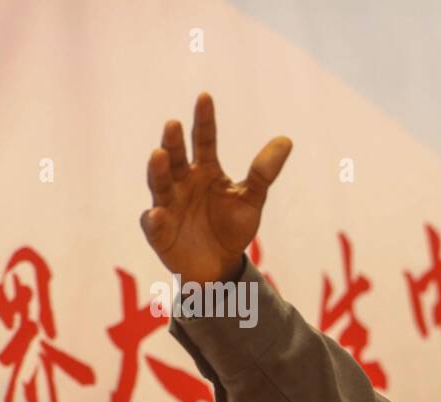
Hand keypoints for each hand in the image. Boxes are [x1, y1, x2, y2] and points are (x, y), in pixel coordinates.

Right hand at [139, 92, 291, 284]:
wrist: (220, 265)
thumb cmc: (232, 227)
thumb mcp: (251, 199)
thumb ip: (264, 172)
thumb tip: (287, 140)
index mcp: (206, 171)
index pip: (204, 140)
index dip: (205, 120)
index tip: (205, 97)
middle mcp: (183, 182)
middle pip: (177, 158)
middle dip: (173, 141)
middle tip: (174, 123)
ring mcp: (168, 204)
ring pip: (160, 184)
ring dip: (158, 170)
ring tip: (159, 154)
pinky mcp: (159, 231)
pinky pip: (154, 223)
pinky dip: (154, 219)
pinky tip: (157, 214)